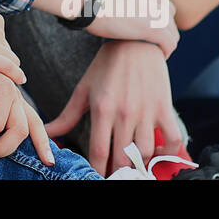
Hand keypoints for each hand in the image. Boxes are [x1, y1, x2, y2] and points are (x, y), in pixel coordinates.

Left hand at [0, 64, 54, 164]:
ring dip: (41, 144)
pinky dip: (39, 134)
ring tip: (48, 164)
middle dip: (3, 147)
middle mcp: (15, 93)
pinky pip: (32, 120)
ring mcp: (18, 98)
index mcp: (3, 86)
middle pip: (19, 129)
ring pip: (35, 124)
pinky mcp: (15, 102)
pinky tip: (43, 149)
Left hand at [44, 40, 181, 175]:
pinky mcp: (164, 108)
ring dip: (140, 165)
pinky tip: (156, 154)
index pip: (99, 152)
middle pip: (123, 157)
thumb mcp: (84, 89)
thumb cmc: (106, 65)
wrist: (135, 40)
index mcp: (102, 109)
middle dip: (118, 172)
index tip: (96, 178)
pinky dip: (167, 152)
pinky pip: (171, 139)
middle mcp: (125, 113)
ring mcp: (146, 111)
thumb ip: (67, 116)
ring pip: (146, 152)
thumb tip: (47, 133)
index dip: (98, 171)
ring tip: (132, 168)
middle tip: (114, 175)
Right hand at [84, 0, 178, 55]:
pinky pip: (169, 43)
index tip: (153, 27)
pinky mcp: (151, 29)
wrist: (88, 4)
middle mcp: (155, 1)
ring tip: (159, 51)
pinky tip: (161, 56)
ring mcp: (154, 14)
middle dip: (167, 30)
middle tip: (155, 41)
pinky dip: (167, 50)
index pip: (166, 6)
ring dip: (169, 42)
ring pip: (173, 32)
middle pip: (171, 20)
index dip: (162, 18)